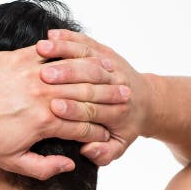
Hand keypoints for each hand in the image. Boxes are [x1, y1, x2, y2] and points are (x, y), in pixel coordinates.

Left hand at [0, 43, 128, 179]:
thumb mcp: (9, 161)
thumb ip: (42, 167)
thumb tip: (70, 165)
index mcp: (44, 122)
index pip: (82, 127)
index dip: (100, 132)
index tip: (111, 133)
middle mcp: (43, 95)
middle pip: (85, 96)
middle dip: (109, 99)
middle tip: (126, 99)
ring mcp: (32, 74)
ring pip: (72, 71)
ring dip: (96, 74)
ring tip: (113, 75)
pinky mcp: (19, 58)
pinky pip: (50, 53)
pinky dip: (68, 55)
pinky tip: (81, 56)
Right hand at [36, 29, 156, 165]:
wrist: (146, 101)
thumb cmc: (125, 126)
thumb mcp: (118, 147)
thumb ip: (104, 154)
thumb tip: (88, 149)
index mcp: (116, 112)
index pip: (91, 111)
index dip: (73, 109)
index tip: (55, 108)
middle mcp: (114, 85)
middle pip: (87, 80)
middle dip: (65, 77)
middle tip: (43, 77)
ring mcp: (110, 65)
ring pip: (86, 55)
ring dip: (64, 50)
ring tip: (43, 48)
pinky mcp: (103, 52)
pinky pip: (85, 42)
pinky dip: (68, 37)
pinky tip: (50, 36)